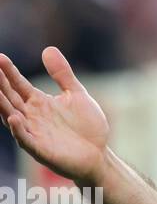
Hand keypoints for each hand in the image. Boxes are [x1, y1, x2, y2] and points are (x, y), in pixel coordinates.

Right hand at [0, 48, 109, 185]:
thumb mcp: (76, 94)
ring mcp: (34, 132)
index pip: (19, 85)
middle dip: (0, 84)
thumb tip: (48, 49)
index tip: (0, 56)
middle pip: (11, 98)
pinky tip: (13, 117)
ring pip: (11, 116)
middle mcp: (31, 117)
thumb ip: (62, 74)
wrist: (99, 154)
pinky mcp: (40, 149)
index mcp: (39, 103)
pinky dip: (18, 129)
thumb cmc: (86, 126)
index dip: (9, 72)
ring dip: (2, 104)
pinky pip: (25, 138)